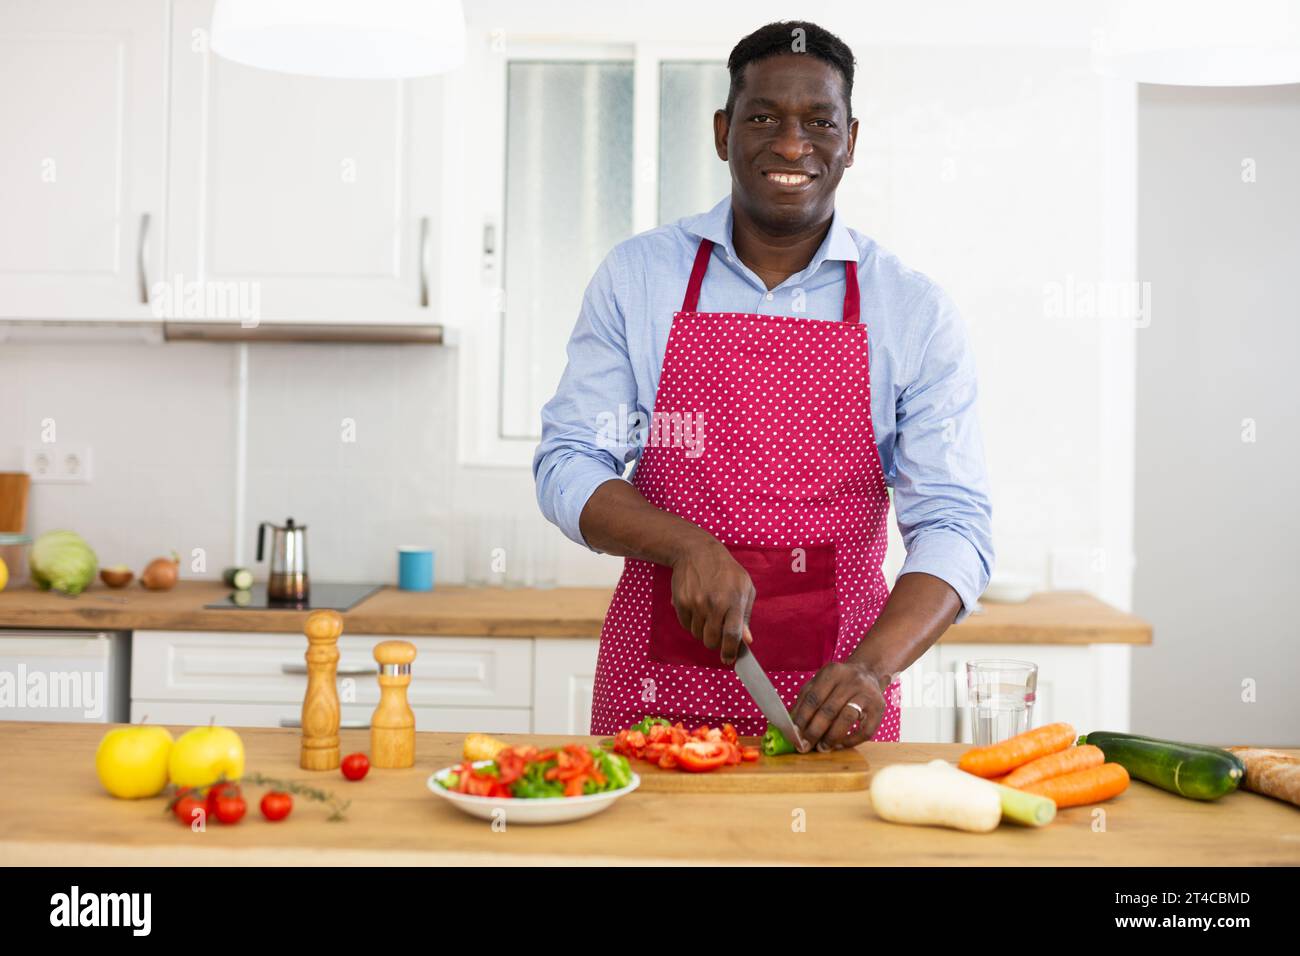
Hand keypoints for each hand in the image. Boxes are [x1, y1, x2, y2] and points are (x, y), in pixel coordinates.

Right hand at [669, 539, 754, 664]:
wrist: (697, 551)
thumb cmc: (726, 570)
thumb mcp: (744, 587)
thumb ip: (746, 615)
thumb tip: (747, 640)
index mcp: (732, 600)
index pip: (732, 635)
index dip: (730, 651)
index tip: (729, 659)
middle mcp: (713, 604)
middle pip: (711, 640)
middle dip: (716, 643)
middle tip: (719, 635)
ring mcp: (695, 603)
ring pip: (698, 635)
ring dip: (704, 632)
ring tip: (708, 615)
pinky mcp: (680, 602)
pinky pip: (686, 626)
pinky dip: (692, 624)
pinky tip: (697, 609)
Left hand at [790, 661, 886, 750]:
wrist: (869, 672)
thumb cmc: (838, 682)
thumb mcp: (820, 682)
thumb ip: (805, 700)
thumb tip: (793, 726)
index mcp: (832, 672)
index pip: (813, 697)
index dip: (802, 718)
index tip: (794, 735)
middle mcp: (851, 680)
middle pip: (829, 709)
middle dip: (814, 731)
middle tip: (805, 746)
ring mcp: (867, 693)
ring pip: (847, 718)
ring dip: (832, 737)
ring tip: (822, 747)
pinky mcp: (879, 707)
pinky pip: (865, 730)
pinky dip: (851, 741)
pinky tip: (840, 745)